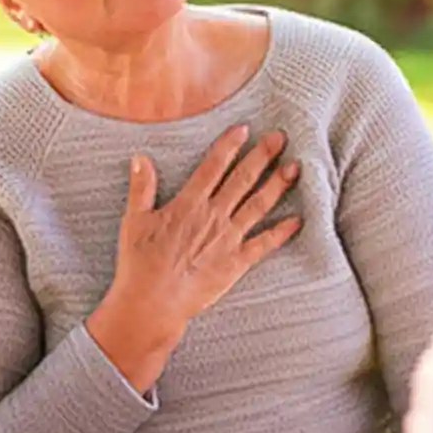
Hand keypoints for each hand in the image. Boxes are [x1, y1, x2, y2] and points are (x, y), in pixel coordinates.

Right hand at [87, 125, 301, 392]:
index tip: (244, 129)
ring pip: (259, 205)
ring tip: (295, 168)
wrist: (153, 303)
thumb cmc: (139, 264)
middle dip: (263, 156)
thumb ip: (141, 188)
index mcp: (188, 205)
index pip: (213, 167)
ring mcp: (228, 239)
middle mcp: (213, 217)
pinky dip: (282, 231)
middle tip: (281, 137)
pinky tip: (298, 219)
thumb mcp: (134, 221)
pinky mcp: (237, 263)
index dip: (229, 146)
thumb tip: (140, 157)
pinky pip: (264, 244)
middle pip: (242, 180)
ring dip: (278, 185)